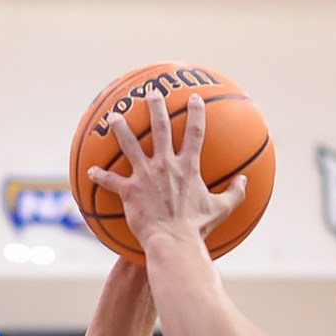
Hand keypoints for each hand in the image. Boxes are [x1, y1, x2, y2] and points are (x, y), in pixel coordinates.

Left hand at [87, 91, 247, 247]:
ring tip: (113, 116)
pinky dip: (100, 176)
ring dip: (120, 129)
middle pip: (159, 128)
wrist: (173, 242)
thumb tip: (245, 181)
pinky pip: (110, 180)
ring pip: (129, 145)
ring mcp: (145, 175)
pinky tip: (90, 171)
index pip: (195, 133)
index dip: (196, 113)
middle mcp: (165, 165)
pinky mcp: (129, 190)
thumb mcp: (221, 209)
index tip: (194, 98)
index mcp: (188, 167)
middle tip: (150, 93)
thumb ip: (235, 193)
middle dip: (155, 107)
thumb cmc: (197, 228)